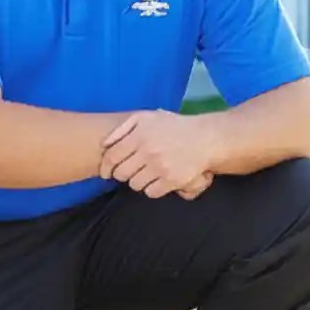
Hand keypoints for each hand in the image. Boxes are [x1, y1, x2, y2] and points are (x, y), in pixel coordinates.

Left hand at [100, 110, 217, 199]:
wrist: (205, 138)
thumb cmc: (173, 127)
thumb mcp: (147, 117)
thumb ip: (123, 128)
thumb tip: (104, 145)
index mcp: (140, 134)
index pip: (111, 157)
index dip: (105, 167)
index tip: (106, 172)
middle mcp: (148, 151)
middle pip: (121, 174)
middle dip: (123, 173)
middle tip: (131, 170)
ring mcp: (161, 167)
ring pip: (135, 184)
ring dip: (138, 181)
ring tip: (147, 173)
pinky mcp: (172, 180)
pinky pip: (151, 192)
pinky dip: (152, 188)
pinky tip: (158, 179)